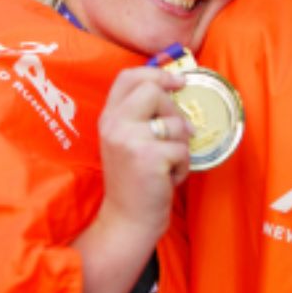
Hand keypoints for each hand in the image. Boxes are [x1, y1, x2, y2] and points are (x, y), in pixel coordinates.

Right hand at [93, 66, 192, 244]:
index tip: (178, 82)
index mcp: (109, 117)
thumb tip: (178, 88)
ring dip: (182, 144)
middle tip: (175, 135)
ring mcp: (129, 140)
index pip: (128, 77)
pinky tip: (168, 178)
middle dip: (174, 111)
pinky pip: (182, 150)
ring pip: (175, 122)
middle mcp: (114, 124)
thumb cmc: (134, 180)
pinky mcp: (148, 157)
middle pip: (153, 90)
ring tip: (168, 163)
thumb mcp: (127, 140)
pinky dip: (183, 166)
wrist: (127, 220)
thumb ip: (141, 115)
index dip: (156, 73)